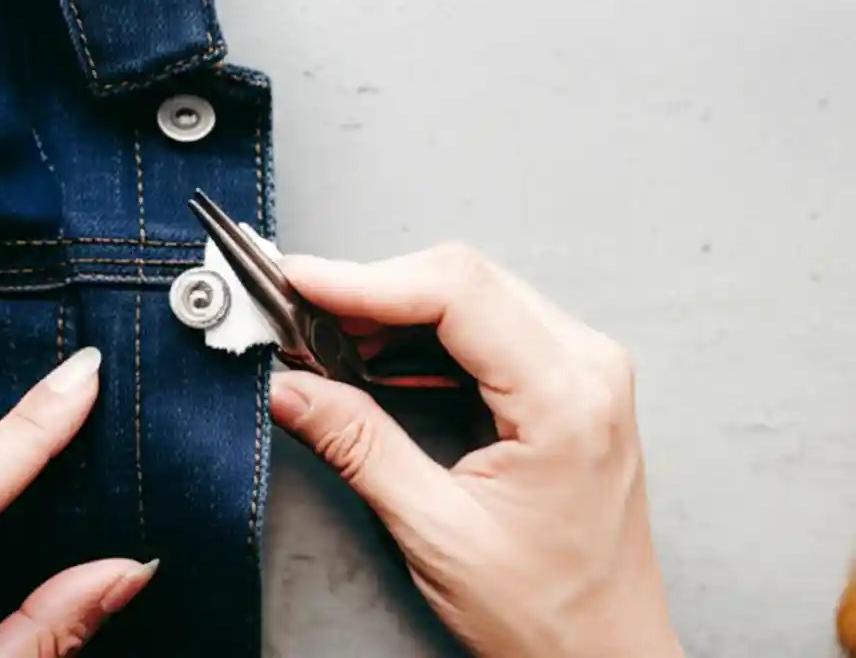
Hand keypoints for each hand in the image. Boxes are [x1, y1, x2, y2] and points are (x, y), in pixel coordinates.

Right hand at [270, 246, 682, 657]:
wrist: (606, 654)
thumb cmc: (551, 611)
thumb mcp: (437, 531)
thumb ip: (359, 446)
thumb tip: (293, 388)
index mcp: (566, 397)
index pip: (457, 293)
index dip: (366, 278)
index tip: (301, 282)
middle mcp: (586, 367)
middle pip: (462, 280)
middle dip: (371, 288)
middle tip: (299, 313)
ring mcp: (581, 370)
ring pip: (472, 294)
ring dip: (392, 308)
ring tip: (326, 337)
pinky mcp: (564, 383)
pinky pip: (486, 326)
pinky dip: (421, 332)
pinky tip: (376, 353)